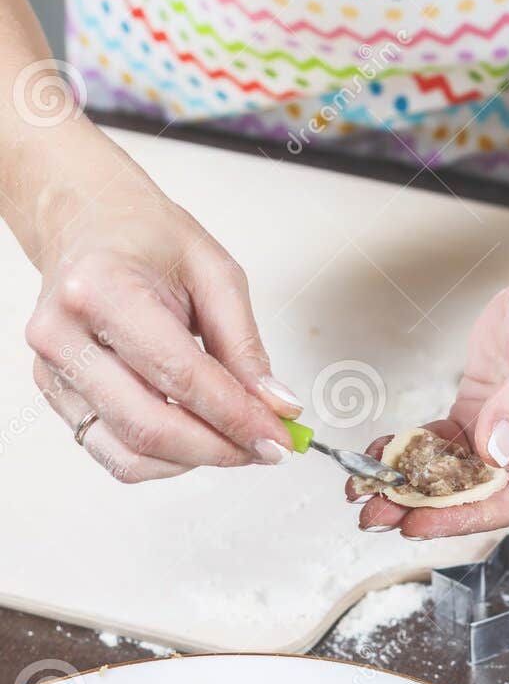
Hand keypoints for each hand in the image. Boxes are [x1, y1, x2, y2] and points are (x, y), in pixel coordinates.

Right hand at [23, 162, 297, 482]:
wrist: (90, 223)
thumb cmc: (148, 239)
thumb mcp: (217, 275)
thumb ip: (247, 347)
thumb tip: (277, 407)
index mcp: (102, 290)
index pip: (181, 377)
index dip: (238, 417)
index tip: (280, 437)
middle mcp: (64, 334)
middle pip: (150, 426)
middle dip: (221, 448)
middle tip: (267, 447)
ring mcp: (53, 369)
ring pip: (130, 454)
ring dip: (196, 460)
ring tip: (235, 439)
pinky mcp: (56, 394)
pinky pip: (115, 454)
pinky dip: (166, 460)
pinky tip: (197, 436)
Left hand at [352, 235, 508, 537]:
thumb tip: (495, 452)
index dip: (471, 514)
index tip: (423, 520)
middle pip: (486, 496)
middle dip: (431, 508)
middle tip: (378, 514)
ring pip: (459, 478)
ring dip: (414, 486)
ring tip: (366, 494)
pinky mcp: (484, 419)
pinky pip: (445, 445)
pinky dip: (411, 450)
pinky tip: (379, 453)